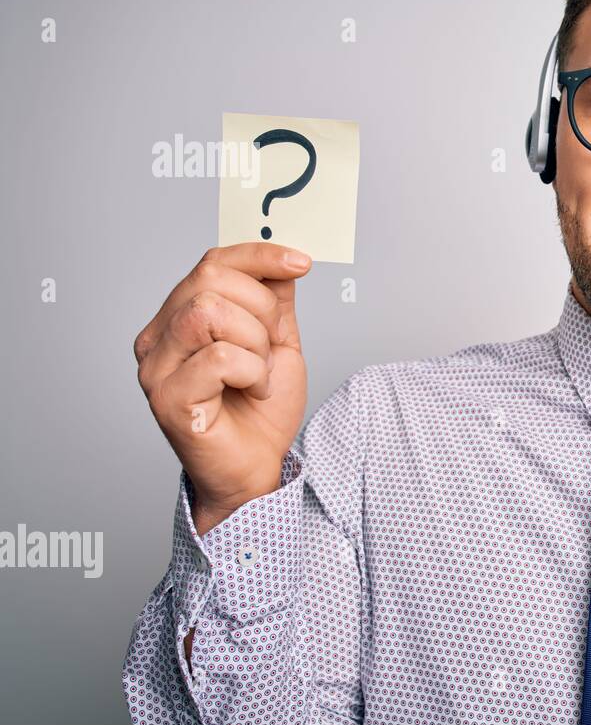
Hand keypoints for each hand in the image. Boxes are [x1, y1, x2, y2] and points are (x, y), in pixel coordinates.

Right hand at [134, 243, 311, 534]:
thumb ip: (274, 302)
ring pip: (208, 313)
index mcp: (179, 319)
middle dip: (261, 309)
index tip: (301, 262)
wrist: (257, 469)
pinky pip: (218, 357)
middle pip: (210, 281)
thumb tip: (282, 259)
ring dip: (255, 342)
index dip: (259, 255)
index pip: (212, 263)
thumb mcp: (277, 344)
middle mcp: (158, 339)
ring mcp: (156, 369)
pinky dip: (252, 372)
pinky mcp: (167, 398)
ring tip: (260, 372)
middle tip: (271, 347)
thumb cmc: (260, 413)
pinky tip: (253, 392)